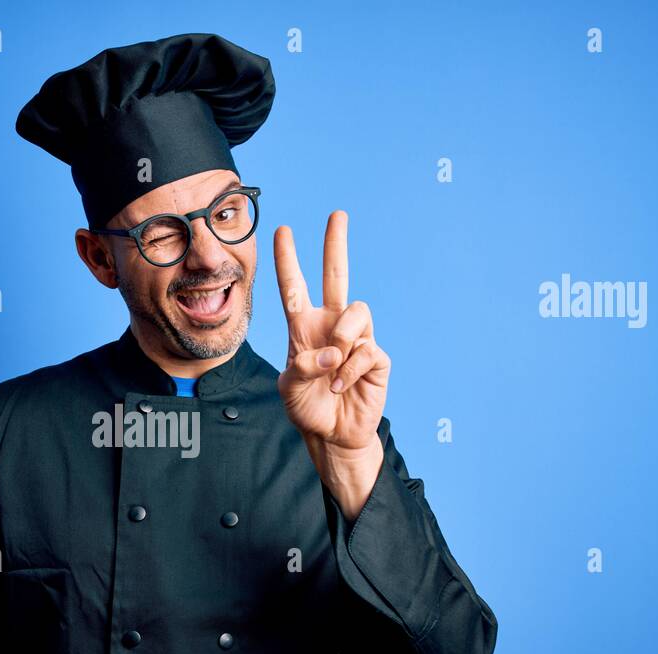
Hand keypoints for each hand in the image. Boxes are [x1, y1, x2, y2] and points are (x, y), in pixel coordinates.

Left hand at [274, 210, 390, 517]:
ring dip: (342, 338)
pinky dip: (350, 370)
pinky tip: (342, 386)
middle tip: (337, 215)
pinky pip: (366, 350)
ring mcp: (356, 340)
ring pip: (356, 312)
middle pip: (336, 276)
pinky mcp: (376, 358)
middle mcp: (331, 326)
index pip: (294, 287)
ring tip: (332, 367)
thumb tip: (331, 351)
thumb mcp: (288, 388)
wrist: (333, 435)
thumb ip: (300, 366)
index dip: (287, 260)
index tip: (281, 231)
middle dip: (335, 245)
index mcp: (304, 328)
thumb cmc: (307, 407)